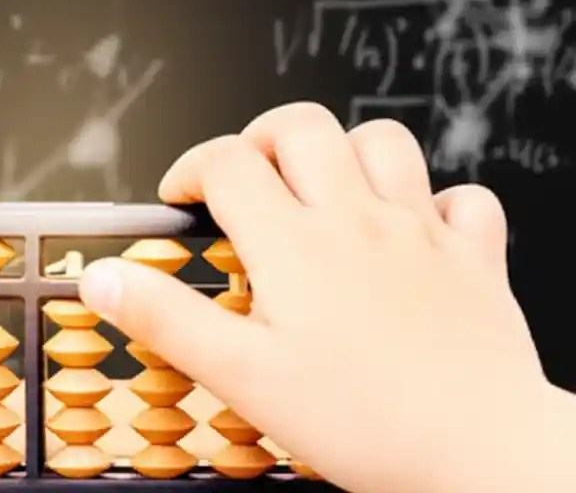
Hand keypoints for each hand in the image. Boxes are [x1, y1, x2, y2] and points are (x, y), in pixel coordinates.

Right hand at [79, 102, 575, 492]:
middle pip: (304, 126)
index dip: (192, 168)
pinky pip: (464, 198)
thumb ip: (165, 319)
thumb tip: (99, 277)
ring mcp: (423, 232)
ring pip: (384, 142)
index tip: (180, 199)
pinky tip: (411, 231)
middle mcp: (359, 220)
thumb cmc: (360, 421)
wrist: (480, 455)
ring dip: (343, 152)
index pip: (229, 161)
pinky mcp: (475, 259)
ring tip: (320, 191)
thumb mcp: (241, 376)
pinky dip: (434, 201)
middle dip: (261, 138)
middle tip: (244, 179)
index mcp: (295, 244)